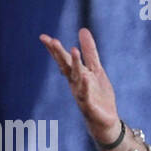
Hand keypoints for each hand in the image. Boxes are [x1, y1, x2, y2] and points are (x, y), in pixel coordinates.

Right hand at [39, 27, 120, 144]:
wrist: (106, 121)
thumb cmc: (98, 95)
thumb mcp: (96, 70)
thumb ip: (89, 52)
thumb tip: (83, 29)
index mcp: (76, 74)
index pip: (64, 60)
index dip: (55, 49)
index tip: (44, 37)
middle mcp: (75, 83)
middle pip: (66, 66)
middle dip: (59, 54)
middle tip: (52, 40)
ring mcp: (81, 94)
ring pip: (77, 78)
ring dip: (75, 64)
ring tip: (73, 50)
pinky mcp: (89, 106)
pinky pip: (86, 95)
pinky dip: (85, 86)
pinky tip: (85, 77)